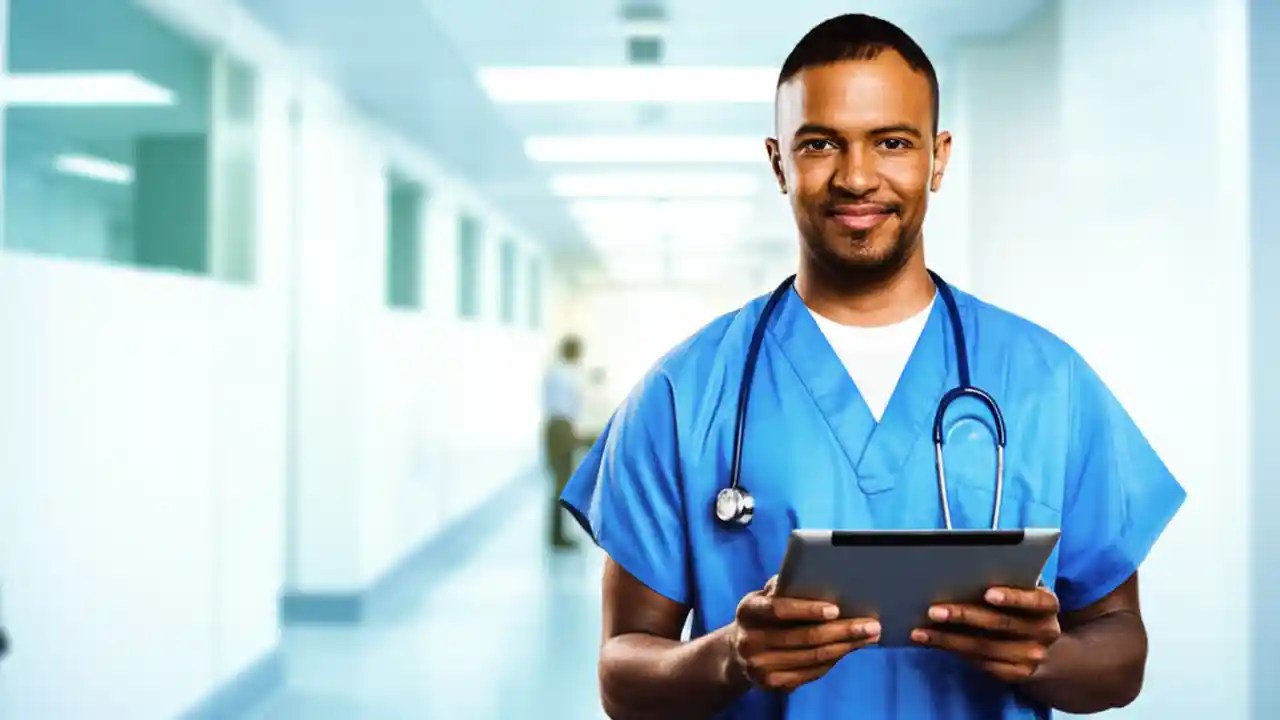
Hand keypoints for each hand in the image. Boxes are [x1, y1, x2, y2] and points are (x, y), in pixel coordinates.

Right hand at [727, 576, 880, 691]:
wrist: (738, 652)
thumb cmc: (764, 614)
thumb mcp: (765, 595)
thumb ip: (785, 585)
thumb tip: (815, 572)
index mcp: (748, 610)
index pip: (778, 609)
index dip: (807, 609)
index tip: (836, 609)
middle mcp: (749, 640)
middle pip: (803, 637)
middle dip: (842, 630)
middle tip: (871, 624)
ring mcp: (758, 665)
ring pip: (811, 657)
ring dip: (845, 646)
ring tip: (869, 636)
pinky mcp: (770, 684)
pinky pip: (810, 673)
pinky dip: (833, 660)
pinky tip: (850, 649)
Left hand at [911, 586, 1061, 683]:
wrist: (1040, 643)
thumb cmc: (1018, 603)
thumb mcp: (1020, 587)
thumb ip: (1003, 577)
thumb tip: (958, 568)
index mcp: (1048, 604)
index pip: (1036, 600)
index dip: (1013, 597)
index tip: (988, 593)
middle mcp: (1045, 632)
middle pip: (1001, 624)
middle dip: (964, 616)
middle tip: (933, 610)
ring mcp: (1032, 656)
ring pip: (985, 647)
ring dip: (948, 639)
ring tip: (920, 631)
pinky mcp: (1017, 674)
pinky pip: (981, 663)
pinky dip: (952, 651)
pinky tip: (931, 642)